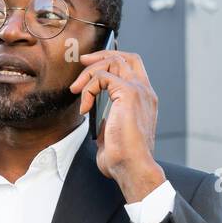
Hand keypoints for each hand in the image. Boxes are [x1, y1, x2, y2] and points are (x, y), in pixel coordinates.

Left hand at [70, 48, 165, 201]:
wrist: (133, 167)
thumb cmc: (124, 158)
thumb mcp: (113, 132)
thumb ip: (107, 118)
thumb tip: (93, 114)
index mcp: (144, 99)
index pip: (132, 67)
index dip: (112, 60)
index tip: (90, 65)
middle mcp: (145, 91)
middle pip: (126, 57)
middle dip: (101, 55)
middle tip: (82, 62)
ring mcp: (138, 90)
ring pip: (113, 62)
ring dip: (90, 72)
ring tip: (77, 90)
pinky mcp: (128, 93)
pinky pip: (102, 77)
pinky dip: (88, 89)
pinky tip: (85, 107)